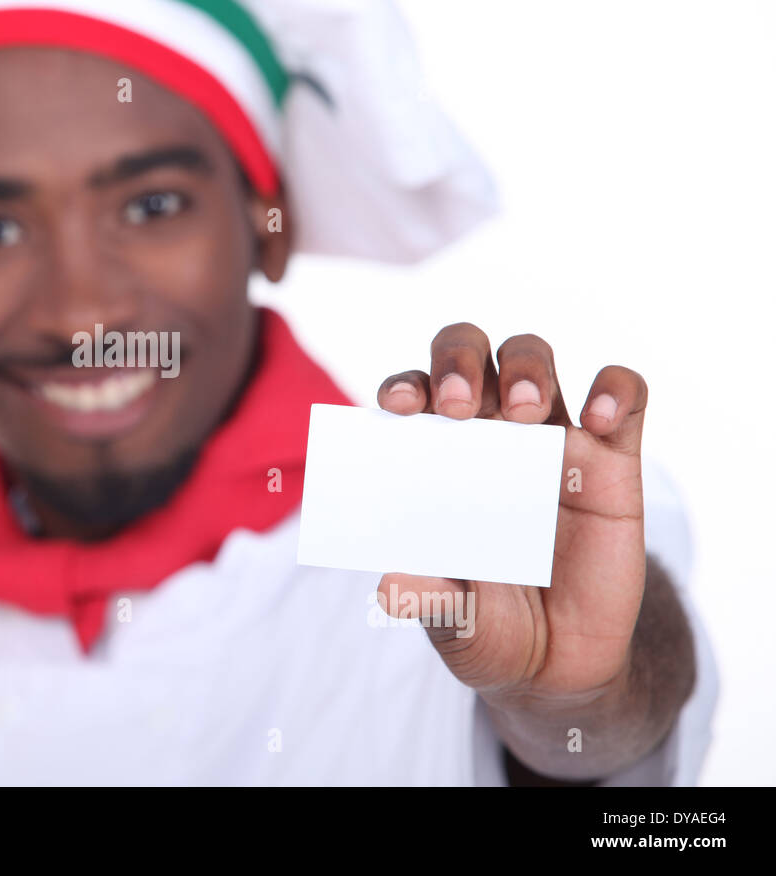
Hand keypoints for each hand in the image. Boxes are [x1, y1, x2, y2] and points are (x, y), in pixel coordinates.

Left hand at [375, 323, 647, 709]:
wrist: (556, 660)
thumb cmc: (483, 621)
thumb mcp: (450, 619)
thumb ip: (426, 597)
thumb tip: (390, 589)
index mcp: (432, 455)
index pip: (412, 395)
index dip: (404, 388)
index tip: (400, 408)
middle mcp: (485, 432)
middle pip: (469, 354)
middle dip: (460, 362)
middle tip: (461, 406)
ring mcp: (549, 438)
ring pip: (533, 359)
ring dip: (526, 370)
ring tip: (525, 412)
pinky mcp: (612, 459)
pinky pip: (624, 397)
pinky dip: (615, 391)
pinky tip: (602, 419)